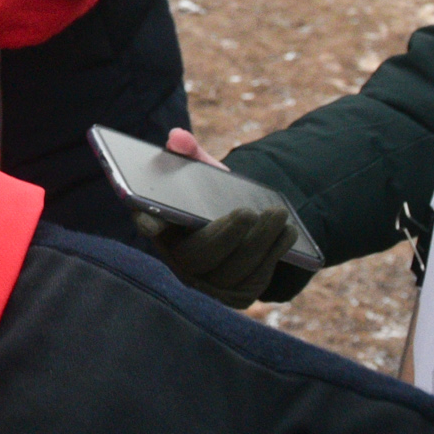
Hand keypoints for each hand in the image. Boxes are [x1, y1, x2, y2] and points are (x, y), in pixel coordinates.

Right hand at [143, 131, 316, 307]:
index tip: (151, 222)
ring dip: (260, 242)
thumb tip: (179, 138)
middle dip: (227, 235)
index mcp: (161, 226)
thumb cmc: (213, 199)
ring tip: (278, 215)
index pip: (147, 223)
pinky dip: (273, 254)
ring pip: (233, 269)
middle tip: (249, 212)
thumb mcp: (203, 175)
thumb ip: (190, 154)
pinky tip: (287, 233)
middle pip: (199, 256)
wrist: (243, 232)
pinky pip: (255, 279)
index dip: (147, 223)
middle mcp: (178, 261)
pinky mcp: (235, 295)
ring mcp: (206, 284)